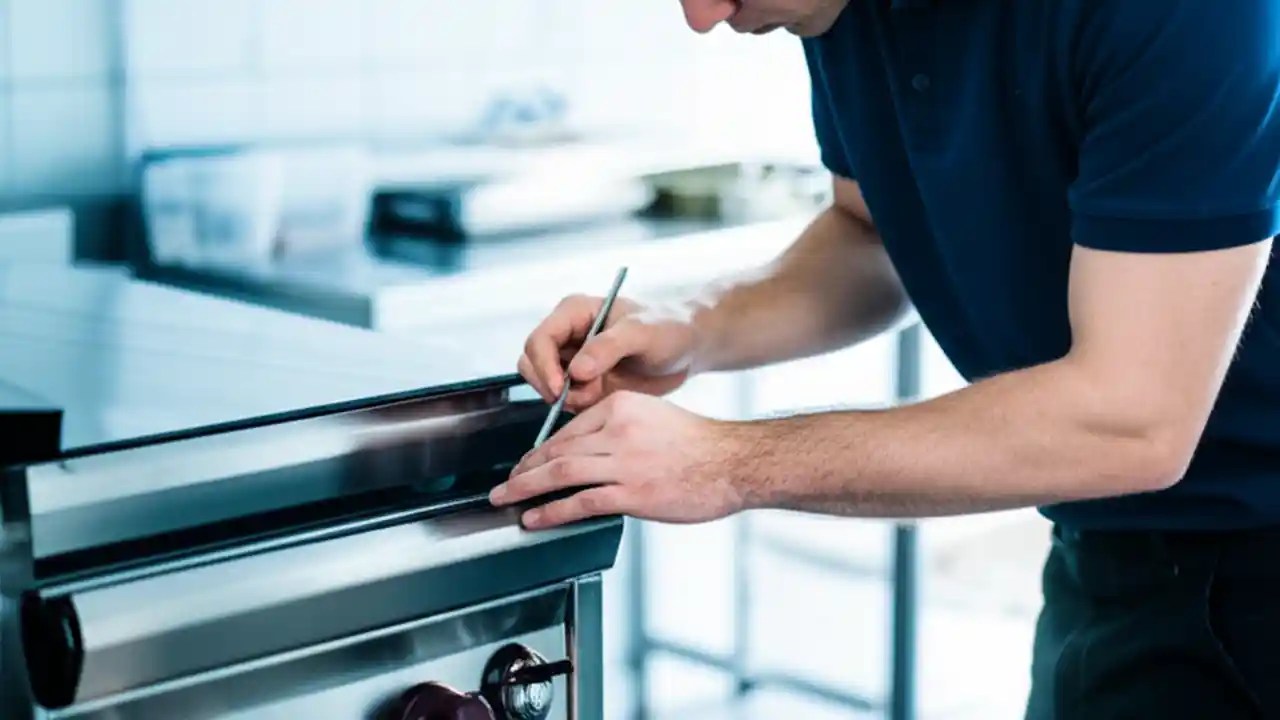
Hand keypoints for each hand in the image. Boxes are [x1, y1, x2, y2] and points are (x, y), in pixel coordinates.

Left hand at [489, 391, 748, 528]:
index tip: (528, 466)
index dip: (541, 452)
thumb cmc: (700, 445)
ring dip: (526, 489)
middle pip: (557, 451)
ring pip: (560, 473)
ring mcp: (624, 462)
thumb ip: (619, 431)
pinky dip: (552, 511)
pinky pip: (580, 502)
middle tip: (504, 485)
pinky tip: (536, 518)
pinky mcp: (633, 492)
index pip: (568, 431)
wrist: (735, 462)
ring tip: (507, 500)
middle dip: (524, 470)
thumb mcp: (654, 418)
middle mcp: (618, 429)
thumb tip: (586, 455)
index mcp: (621, 407)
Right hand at [518, 295, 699, 411]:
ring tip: (599, 395)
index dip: (544, 367)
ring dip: (567, 398)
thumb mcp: (642, 333)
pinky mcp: (584, 383)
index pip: (539, 340)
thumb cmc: (669, 328)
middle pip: (532, 364)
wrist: (688, 348)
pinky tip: (604, 400)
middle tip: (582, 397)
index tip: (563, 389)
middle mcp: (568, 335)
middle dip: (551, 385)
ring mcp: (574, 360)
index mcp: (574, 313)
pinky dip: (578, 406)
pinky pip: (566, 400)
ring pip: (546, 385)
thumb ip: (608, 347)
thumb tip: (576, 371)